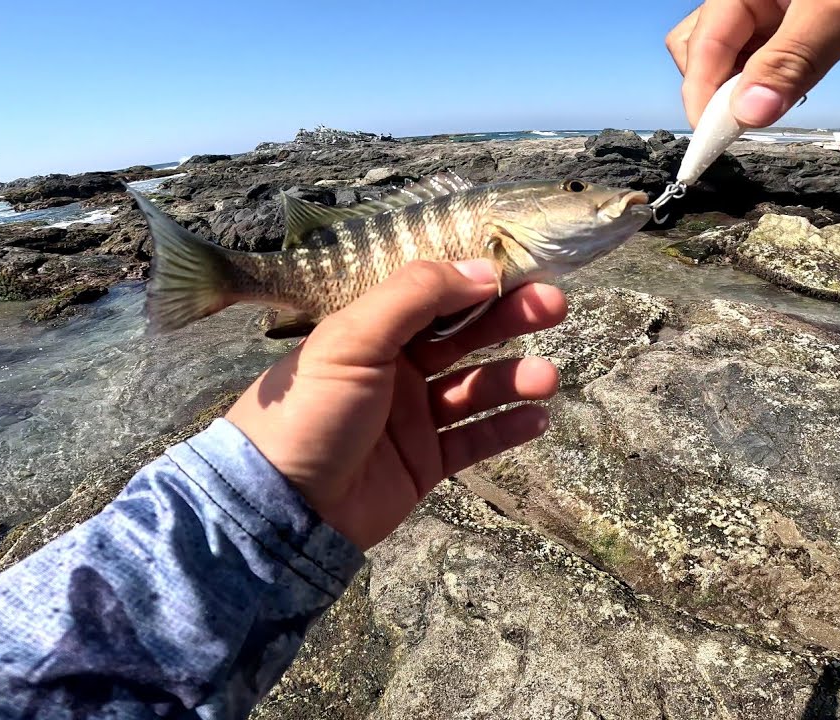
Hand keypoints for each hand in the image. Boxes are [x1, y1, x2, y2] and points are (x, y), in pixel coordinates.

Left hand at [226, 260, 565, 549]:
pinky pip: (475, 440)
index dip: (479, 282)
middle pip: (465, 336)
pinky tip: (537, 419)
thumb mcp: (353, 338)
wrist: (284, 507)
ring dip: (515, 379)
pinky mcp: (425, 464)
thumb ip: (416, 296)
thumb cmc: (312, 410)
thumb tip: (482, 271)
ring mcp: (413, 418)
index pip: (436, 296)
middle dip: (510, 320)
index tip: (523, 272)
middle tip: (556, 307)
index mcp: (372, 331)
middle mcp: (396, 369)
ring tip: (547, 379)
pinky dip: (508, 428)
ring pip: (476, 388)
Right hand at [666, 0, 839, 127]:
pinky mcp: (789, 27)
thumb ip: (792, 61)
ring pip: (726, 58)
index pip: (702, 45)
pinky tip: (785, 92)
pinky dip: (764, 83)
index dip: (702, 95)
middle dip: (713, 89)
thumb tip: (749, 115)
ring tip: (771, 105)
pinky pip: (757, 59)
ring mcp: (767, 12)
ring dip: (738, 90)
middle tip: (744, 121)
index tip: (713, 142)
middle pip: (700, 50)